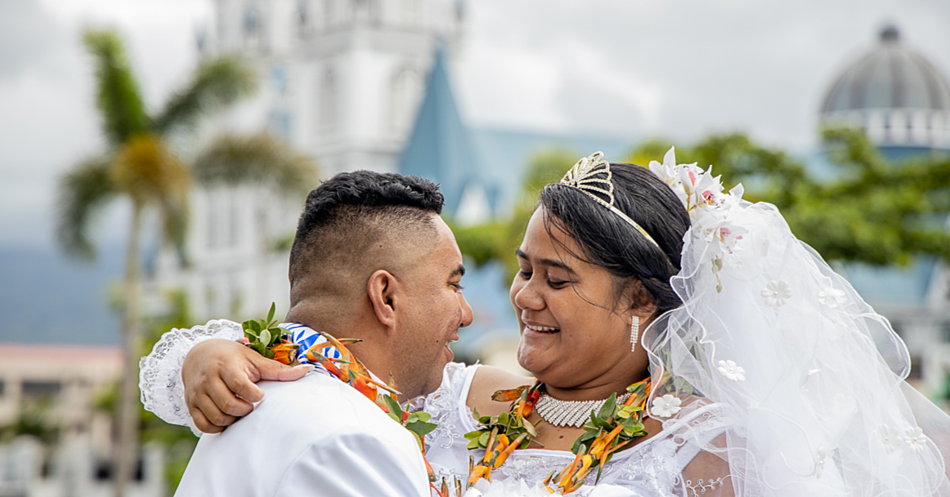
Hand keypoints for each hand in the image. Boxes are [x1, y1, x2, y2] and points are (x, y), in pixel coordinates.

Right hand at [182, 339, 307, 432]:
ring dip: (232, 419)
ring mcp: (197, 393)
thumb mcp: (255, 359)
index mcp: (226, 365)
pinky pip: (203, 424)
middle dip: (244, 410)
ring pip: (216, 416)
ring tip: (240, 410)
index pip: (240, 385)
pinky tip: (228, 419)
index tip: (260, 395)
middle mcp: (209, 379)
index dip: (254, 395)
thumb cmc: (233, 357)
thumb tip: (307, 370)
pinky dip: (217, 427)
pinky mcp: (191, 404)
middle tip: (250, 405)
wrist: (199, 354)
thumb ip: (278, 369)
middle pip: (228, 404)